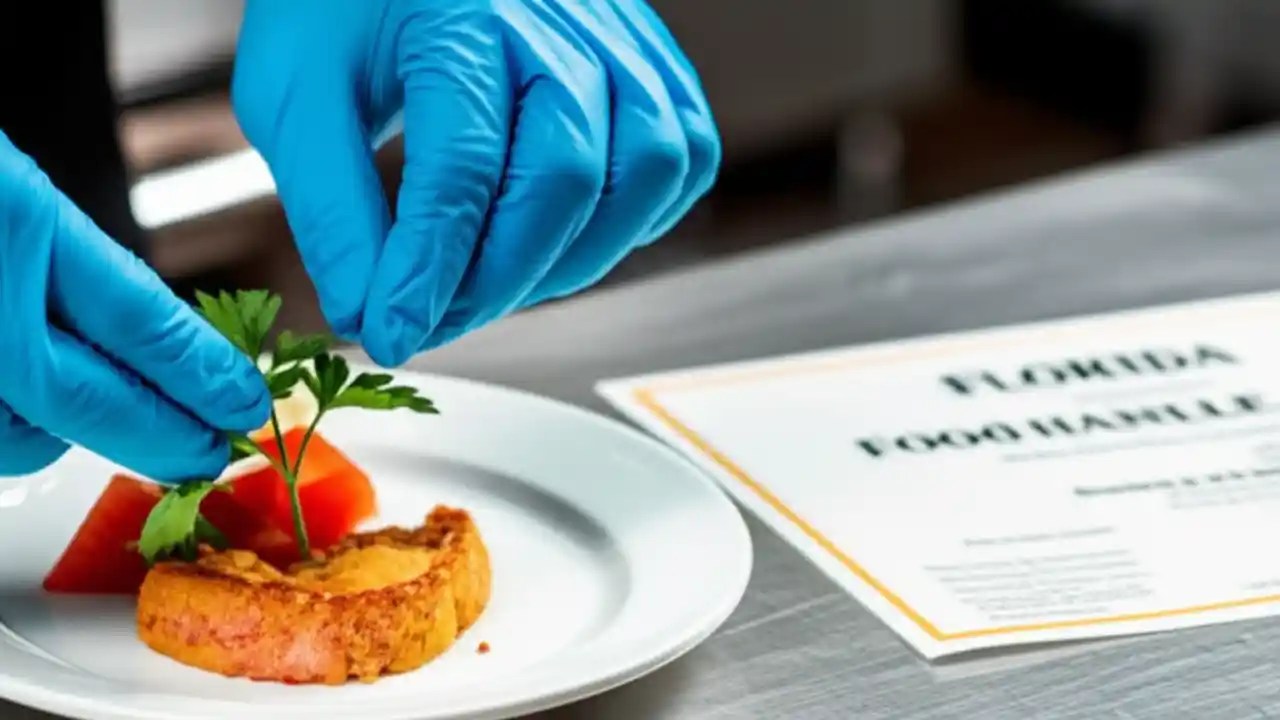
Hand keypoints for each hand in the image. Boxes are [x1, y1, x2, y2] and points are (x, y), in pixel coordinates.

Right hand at [0, 132, 269, 481]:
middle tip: (208, 451)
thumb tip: (158, 350)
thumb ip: (62, 261)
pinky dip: (6, 428)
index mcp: (7, 213)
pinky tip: (21, 405)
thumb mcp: (7, 190)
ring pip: (15, 434)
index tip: (244, 401)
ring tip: (102, 415)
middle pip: (82, 397)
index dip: (200, 371)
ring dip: (65, 434)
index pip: (137, 316)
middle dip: (158, 432)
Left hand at [233, 0, 720, 365]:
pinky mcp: (649, 55)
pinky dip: (637, 215)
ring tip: (501, 281)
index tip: (393, 334)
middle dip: (501, 279)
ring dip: (577, 256)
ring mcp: (617, 31)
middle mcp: (557, 14)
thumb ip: (332, 207)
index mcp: (459, 12)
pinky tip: (569, 233)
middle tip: (438, 319)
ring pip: (648, 169)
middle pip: (567, 177)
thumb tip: (369, 314)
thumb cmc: (341, 7)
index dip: (429, 270)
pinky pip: (683, 152)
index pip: (462, 167)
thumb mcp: (295, 93)